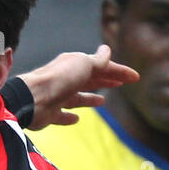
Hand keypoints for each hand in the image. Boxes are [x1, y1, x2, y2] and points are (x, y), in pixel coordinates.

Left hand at [20, 44, 139, 129]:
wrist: (33, 99)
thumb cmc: (60, 79)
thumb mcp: (84, 64)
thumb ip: (97, 60)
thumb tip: (107, 50)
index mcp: (75, 64)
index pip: (102, 66)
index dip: (119, 71)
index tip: (135, 77)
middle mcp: (66, 79)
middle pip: (90, 79)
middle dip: (106, 80)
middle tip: (121, 83)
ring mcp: (57, 96)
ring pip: (77, 97)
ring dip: (90, 98)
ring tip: (102, 101)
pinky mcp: (50, 113)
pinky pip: (63, 115)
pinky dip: (70, 117)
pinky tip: (77, 119)